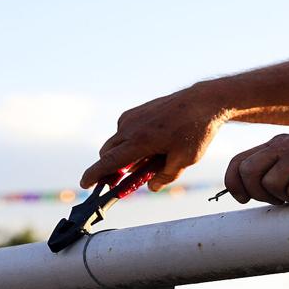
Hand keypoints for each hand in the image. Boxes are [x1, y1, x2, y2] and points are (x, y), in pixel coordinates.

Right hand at [81, 86, 224, 192]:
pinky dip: (128, 143)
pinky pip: (124, 131)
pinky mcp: (137, 111)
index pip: (109, 162)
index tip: (85, 183)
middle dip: (109, 169)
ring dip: (121, 156)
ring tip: (143, 165)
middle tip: (119, 183)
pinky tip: (149, 147)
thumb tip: (151, 187)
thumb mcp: (184, 161)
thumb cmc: (195, 132)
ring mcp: (132, 117)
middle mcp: (131, 127)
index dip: (94, 175)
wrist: (203, 102)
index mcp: (140, 141)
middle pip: (107, 153)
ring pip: (116, 142)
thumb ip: (164, 177)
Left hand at [223, 135, 288, 204]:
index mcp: (278, 144)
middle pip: (249, 172)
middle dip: (260, 194)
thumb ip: (269, 176)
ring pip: (271, 184)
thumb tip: (238, 193)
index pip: (238, 162)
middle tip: (283, 201)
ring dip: (288, 199)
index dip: (234, 184)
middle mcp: (288, 143)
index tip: (243, 200)